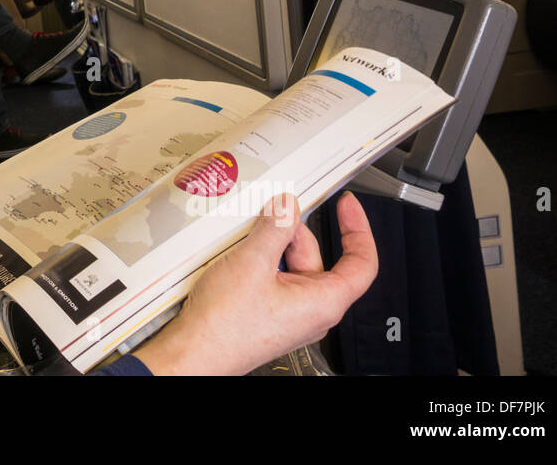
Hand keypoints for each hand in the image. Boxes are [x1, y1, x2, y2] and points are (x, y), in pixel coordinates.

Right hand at [135, 192, 377, 374]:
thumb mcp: (252, 263)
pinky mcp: (269, 313)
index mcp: (323, 302)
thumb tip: (288, 206)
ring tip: (245, 244)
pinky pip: (274, 277)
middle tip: (268, 215)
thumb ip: (275, 228)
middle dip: (291, 233)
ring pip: (291, 264)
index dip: (358, 229)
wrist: (195, 351)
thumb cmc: (225, 326)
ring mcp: (290, 312)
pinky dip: (260, 261)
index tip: (346, 206)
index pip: (361, 262)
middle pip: (315, 256)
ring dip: (271, 246)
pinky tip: (240, 258)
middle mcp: (312, 310)